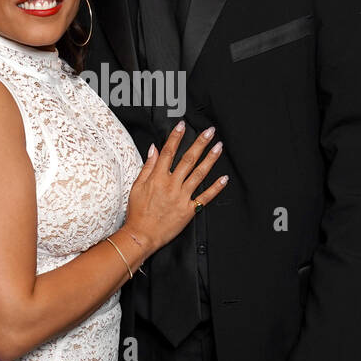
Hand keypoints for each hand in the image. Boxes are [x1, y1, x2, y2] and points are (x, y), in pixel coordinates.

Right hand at [124, 121, 227, 251]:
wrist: (141, 235)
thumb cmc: (137, 213)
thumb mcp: (137, 187)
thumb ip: (147, 167)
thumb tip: (153, 149)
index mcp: (157, 178)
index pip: (168, 152)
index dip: (176, 137)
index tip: (183, 125)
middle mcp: (171, 185)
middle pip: (188, 160)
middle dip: (200, 143)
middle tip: (209, 132)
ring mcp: (181, 197)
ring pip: (198, 174)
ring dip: (210, 159)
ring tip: (218, 147)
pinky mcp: (188, 210)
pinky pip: (204, 198)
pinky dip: (215, 188)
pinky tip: (224, 178)